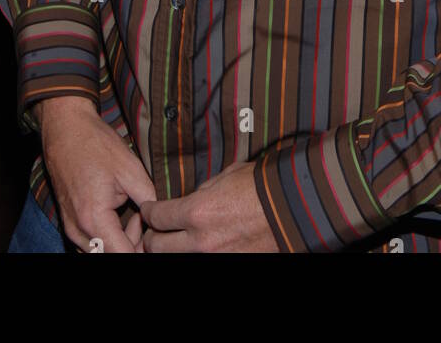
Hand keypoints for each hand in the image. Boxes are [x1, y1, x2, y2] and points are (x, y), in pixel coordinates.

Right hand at [37, 96, 154, 252]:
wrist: (65, 129)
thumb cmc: (96, 145)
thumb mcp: (131, 169)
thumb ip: (148, 199)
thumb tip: (159, 218)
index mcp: (94, 219)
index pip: (123, 255)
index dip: (144, 247)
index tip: (154, 230)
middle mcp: (78, 230)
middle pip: (111, 256)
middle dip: (132, 244)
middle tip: (144, 216)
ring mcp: (70, 227)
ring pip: (99, 251)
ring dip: (119, 241)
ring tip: (132, 213)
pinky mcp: (69, 221)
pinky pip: (90, 242)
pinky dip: (106, 236)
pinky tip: (117, 213)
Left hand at [140, 161, 278, 252]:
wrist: (293, 207)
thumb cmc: (260, 186)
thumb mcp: (225, 177)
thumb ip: (202, 190)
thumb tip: (192, 198)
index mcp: (196, 211)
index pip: (156, 216)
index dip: (148, 211)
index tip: (147, 209)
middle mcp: (200, 240)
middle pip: (156, 246)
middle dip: (150, 237)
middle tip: (152, 231)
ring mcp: (215, 257)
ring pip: (176, 258)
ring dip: (172, 249)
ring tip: (173, 241)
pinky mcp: (230, 263)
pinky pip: (202, 260)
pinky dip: (197, 253)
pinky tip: (199, 246)